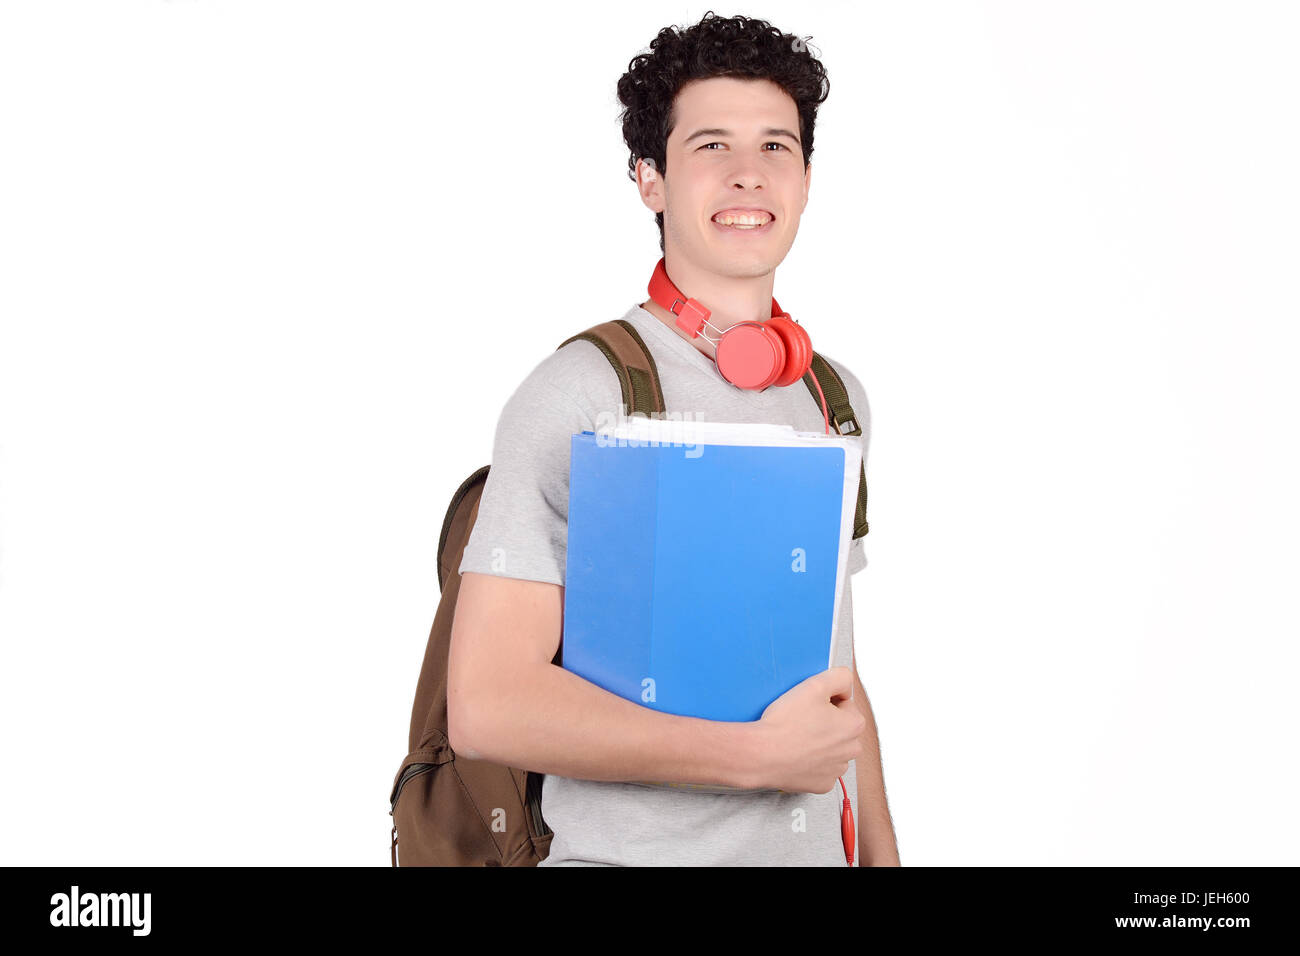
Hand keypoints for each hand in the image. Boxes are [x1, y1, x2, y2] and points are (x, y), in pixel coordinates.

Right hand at [748, 666, 866, 793]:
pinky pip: (820, 768)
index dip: (825, 700)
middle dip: (825, 722)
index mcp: (854, 725)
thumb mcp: (814, 685)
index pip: (844, 703)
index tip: (808, 706)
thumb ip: (839, 677)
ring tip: (797, 738)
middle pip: (840, 727)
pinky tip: (796, 754)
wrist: (762, 754)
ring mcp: (836, 769)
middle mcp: (851, 750)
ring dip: (818, 743)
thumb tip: (845, 684)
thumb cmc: (786, 723)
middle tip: (801, 720)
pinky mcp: (822, 784)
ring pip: (830, 748)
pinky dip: (810, 762)